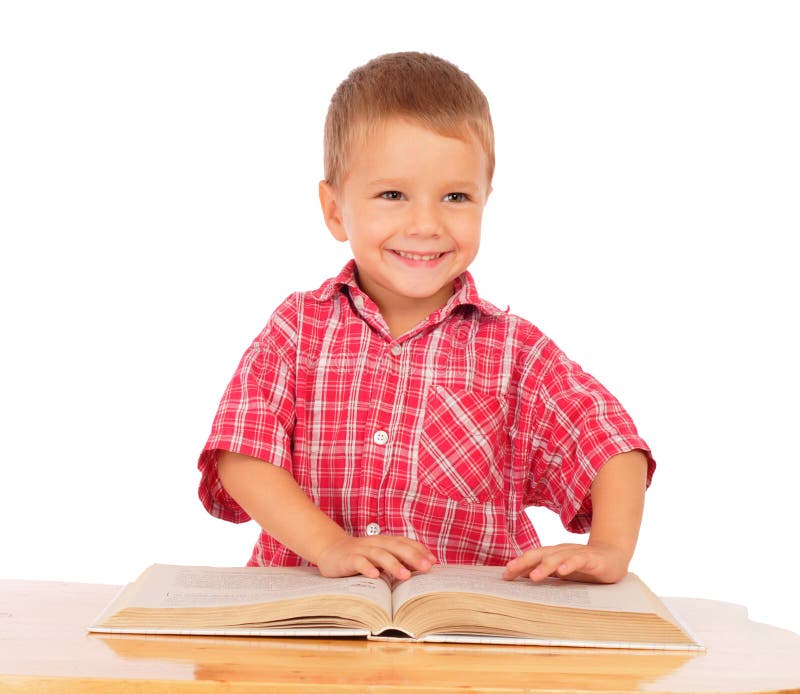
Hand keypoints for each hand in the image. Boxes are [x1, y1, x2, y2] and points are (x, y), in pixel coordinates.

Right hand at [316, 535, 436, 580]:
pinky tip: (374, 575)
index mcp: (385, 542)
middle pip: (396, 547)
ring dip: (393, 564)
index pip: (405, 543)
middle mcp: (375, 543)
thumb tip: (420, 570)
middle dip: (413, 557)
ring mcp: (361, 550)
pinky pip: (358, 562)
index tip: (433, 561)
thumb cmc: (360, 557)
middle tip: (426, 567)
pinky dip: (367, 567)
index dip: (419, 550)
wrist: (329, 550)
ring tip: (405, 575)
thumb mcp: (379, 556)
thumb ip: (396, 560)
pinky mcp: (348, 559)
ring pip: (380, 554)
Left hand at [502, 542, 629, 583]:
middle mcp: (562, 551)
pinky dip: (570, 565)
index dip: (518, 564)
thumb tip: (523, 579)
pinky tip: (563, 571)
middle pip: (540, 554)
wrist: (613, 556)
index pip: (532, 557)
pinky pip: (579, 560)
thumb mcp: (563, 570)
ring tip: (533, 576)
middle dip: (523, 562)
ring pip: (557, 557)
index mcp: (553, 554)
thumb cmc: (585, 565)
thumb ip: (547, 573)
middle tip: (510, 572)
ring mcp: (576, 553)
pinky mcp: (591, 558)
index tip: (504, 576)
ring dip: (545, 566)